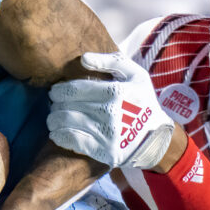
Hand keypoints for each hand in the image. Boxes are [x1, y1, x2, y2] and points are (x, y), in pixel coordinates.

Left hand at [47, 51, 180, 170]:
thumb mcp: (136, 75)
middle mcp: (110, 112)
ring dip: (53, 120)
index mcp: (116, 92)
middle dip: (55, 104)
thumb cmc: (142, 102)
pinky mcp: (103, 151)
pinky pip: (72, 141)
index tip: (54, 92)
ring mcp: (106, 133)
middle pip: (67, 105)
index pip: (75, 88)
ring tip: (53, 118)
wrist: (155, 137)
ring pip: (66, 122)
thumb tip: (84, 58)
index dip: (59, 90)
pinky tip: (56, 133)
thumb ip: (112, 61)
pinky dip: (59, 136)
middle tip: (54, 104)